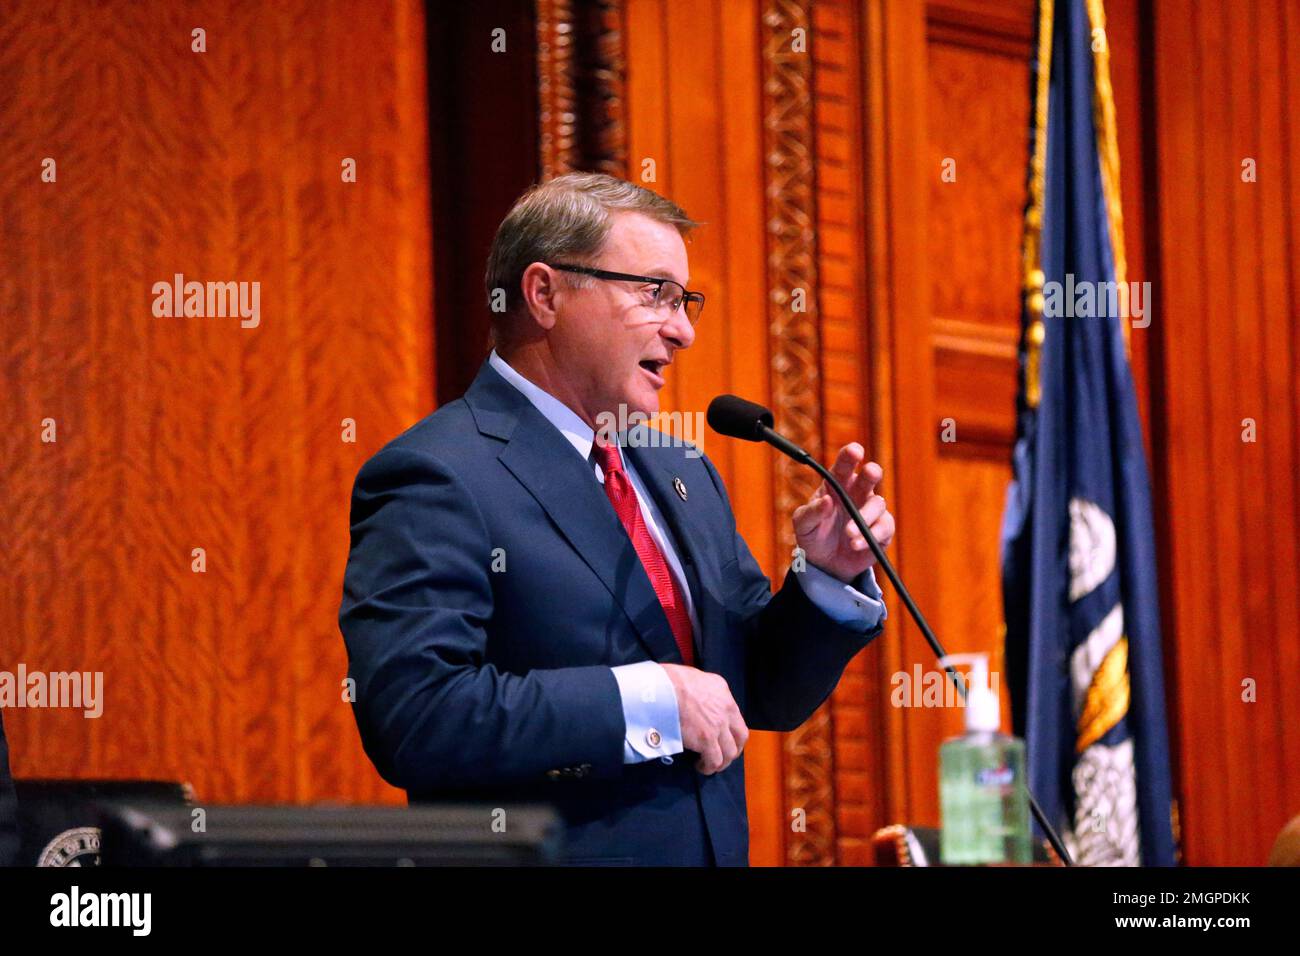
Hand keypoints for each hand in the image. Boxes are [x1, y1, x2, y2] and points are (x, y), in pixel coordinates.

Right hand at [660, 664, 748, 774]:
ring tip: (709, 765)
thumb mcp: (697, 677)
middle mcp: (726, 710)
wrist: (664, 689)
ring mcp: (718, 726)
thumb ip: (704, 691)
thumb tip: (698, 702)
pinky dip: (709, 767)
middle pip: (741, 737)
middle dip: (734, 749)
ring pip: (730, 752)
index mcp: (724, 694)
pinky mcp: (706, 739)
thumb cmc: (672, 681)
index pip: (737, 717)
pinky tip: (700, 766)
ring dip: (721, 761)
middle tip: (722, 755)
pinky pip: (714, 760)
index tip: (723, 738)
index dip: (732, 732)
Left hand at [791, 443, 894, 583]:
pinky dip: (870, 536)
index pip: (844, 465)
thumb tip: (826, 500)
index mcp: (836, 485)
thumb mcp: (803, 525)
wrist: (825, 564)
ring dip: (865, 517)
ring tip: (848, 534)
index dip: (850, 455)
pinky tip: (855, 544)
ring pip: (878, 503)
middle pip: (869, 476)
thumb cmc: (813, 536)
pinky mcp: (882, 530)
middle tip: (870, 472)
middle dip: (871, 472)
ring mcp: (871, 511)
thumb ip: (811, 512)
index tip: (854, 450)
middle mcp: (857, 493)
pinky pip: (884, 527)